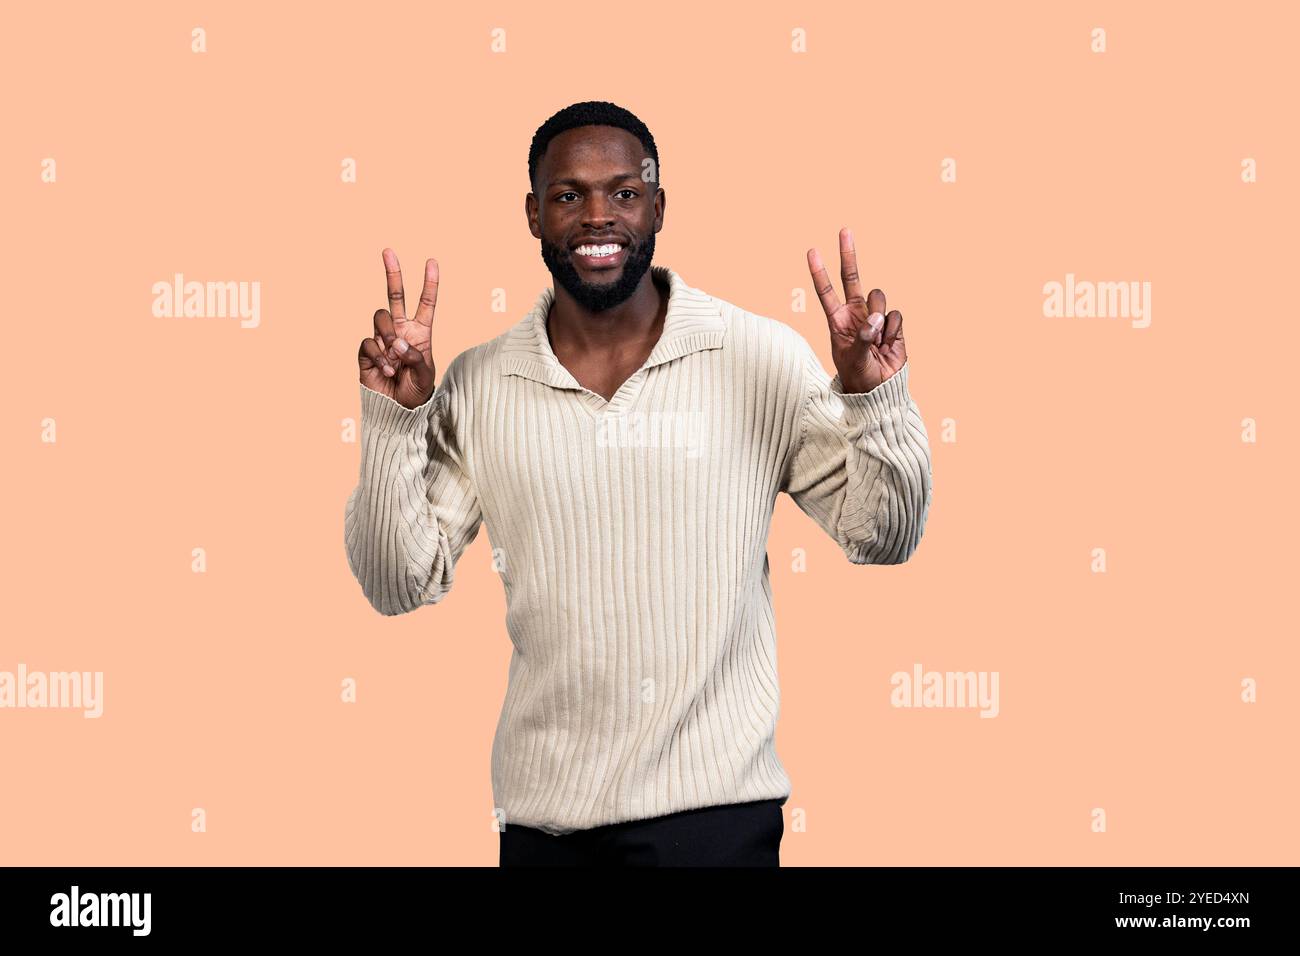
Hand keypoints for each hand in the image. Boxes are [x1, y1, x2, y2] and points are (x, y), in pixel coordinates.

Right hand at [357, 249, 438, 408]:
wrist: (395, 411)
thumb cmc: (415, 393)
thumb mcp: (426, 377)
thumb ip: (417, 357)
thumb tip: (398, 344)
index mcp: (420, 333)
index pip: (425, 304)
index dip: (429, 283)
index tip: (432, 262)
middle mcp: (400, 331)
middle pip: (395, 296)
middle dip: (392, 273)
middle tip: (388, 251)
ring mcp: (382, 339)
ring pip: (381, 318)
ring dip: (389, 336)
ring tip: (396, 359)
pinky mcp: (367, 351)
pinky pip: (369, 342)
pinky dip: (379, 356)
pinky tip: (387, 371)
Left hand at [807, 227, 906, 393]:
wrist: (880, 389)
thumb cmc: (859, 375)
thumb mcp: (854, 359)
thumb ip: (863, 337)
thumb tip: (876, 318)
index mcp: (838, 321)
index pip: (826, 291)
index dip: (819, 271)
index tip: (812, 251)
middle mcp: (856, 313)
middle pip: (852, 278)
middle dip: (848, 254)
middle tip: (844, 230)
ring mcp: (875, 317)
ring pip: (879, 297)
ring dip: (878, 317)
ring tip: (876, 341)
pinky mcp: (893, 324)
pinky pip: (895, 316)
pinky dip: (893, 331)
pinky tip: (888, 344)